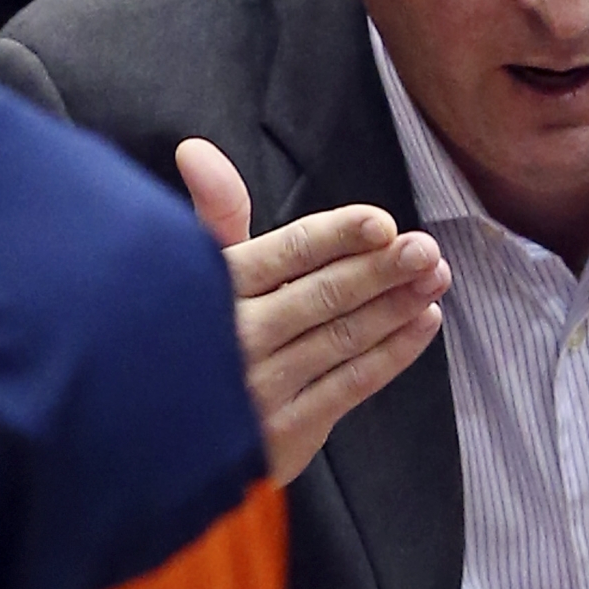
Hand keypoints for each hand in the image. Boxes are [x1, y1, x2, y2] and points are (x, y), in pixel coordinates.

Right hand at [176, 138, 449, 485]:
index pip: (285, 254)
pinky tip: (423, 323)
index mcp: (213, 289)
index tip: (382, 223)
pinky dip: (392, 353)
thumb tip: (196, 148)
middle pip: (323, 295)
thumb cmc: (187, 336)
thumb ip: (216, 213)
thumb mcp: (195, 272)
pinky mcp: (282, 434)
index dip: (338, 236)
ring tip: (435, 276)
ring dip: (397, 305)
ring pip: (342, 338)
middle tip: (426, 249)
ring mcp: (260, 389)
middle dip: (381, 269)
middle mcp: (235, 338)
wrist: (152, 440)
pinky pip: (350, 386)